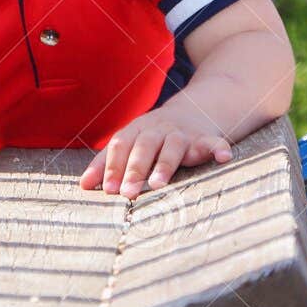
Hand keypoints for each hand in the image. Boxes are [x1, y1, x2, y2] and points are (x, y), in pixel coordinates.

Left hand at [80, 97, 232, 197]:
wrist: (192, 112)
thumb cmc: (152, 136)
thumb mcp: (129, 143)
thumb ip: (106, 163)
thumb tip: (83, 186)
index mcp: (136, 131)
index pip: (120, 145)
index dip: (112, 166)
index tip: (107, 189)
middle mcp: (158, 130)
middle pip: (144, 146)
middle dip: (135, 170)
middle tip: (128, 194)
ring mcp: (182, 133)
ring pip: (173, 146)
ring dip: (165, 164)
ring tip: (159, 184)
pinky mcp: (205, 138)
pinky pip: (213, 142)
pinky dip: (218, 148)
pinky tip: (223, 158)